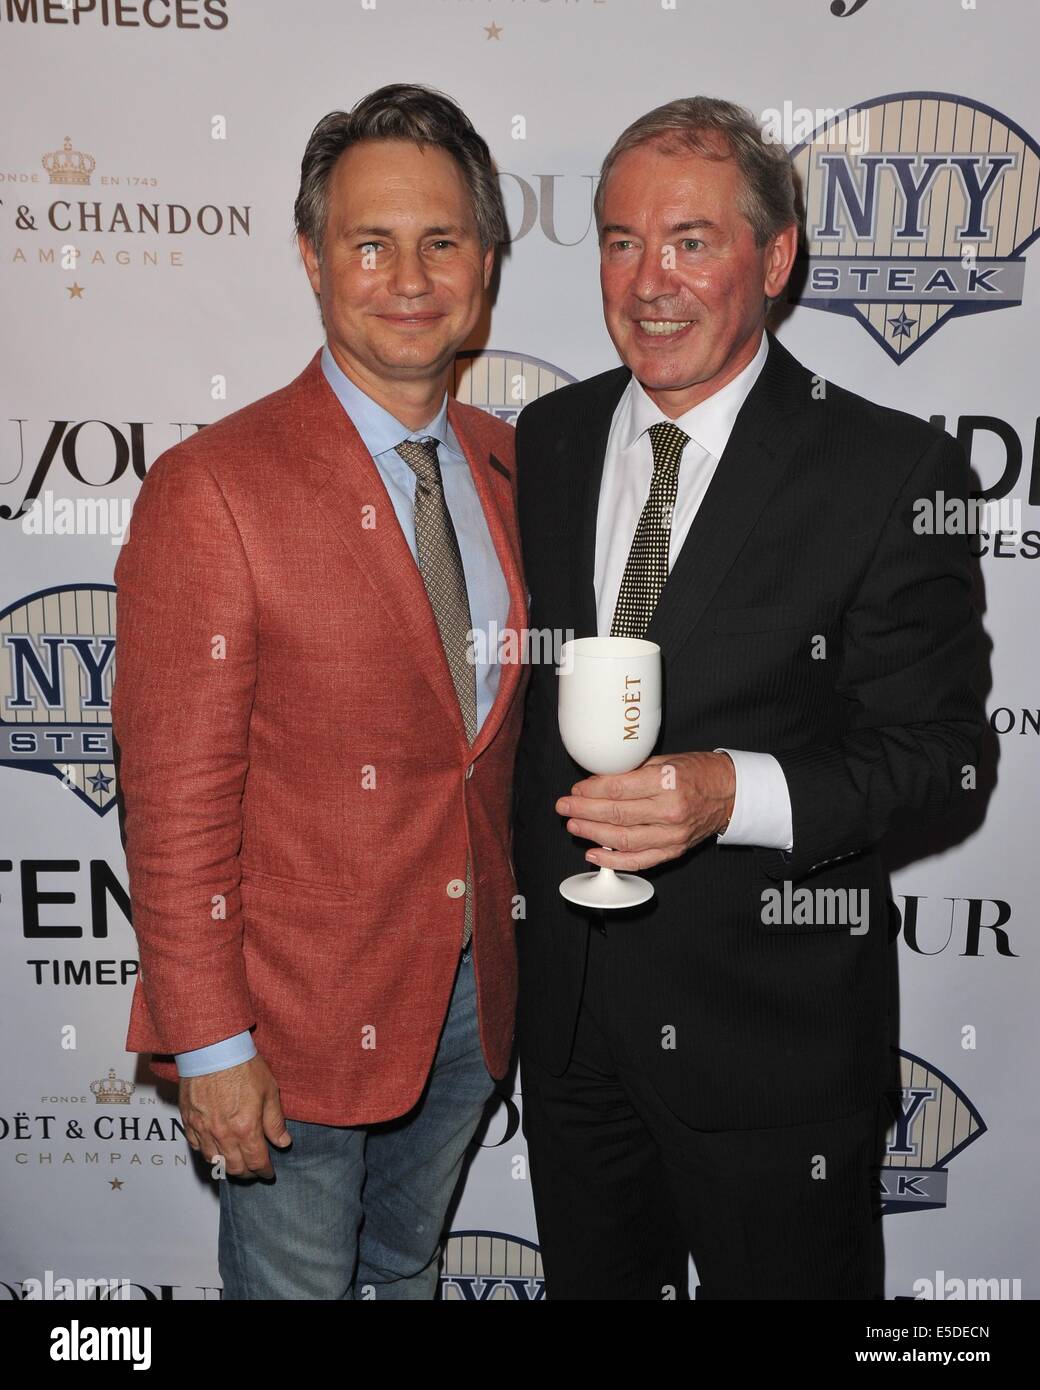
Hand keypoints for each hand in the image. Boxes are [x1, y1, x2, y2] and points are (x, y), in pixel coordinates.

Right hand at [181, 1053, 290, 1179]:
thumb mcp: (269, 1091)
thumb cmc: (243, 1066)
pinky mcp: (188, 1121)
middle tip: (254, 1171)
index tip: (269, 1173)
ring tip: (235, 1163)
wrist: (212, 1049)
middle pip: (235, 1167)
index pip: (256, 1162)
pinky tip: (214, 1149)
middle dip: (247, 1173)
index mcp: (246, 1129)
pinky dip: (207, 1152)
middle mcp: (223, 1135)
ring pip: (214, 1161)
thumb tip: (283, 1143)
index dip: (264, 1171)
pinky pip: (196, 1146)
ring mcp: (203, 1129)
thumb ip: (275, 1121)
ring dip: (226, 1166)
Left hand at [556, 751, 735, 871]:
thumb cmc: (699, 773)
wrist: (730, 793)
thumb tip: (598, 780)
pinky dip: (613, 860)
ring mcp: (672, 835)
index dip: (591, 791)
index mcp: (667, 783)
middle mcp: (669, 811)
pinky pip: (638, 861)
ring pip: (622, 840)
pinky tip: (594, 853)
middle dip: (584, 811)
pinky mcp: (673, 850)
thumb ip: (632, 771)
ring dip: (592, 833)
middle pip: (615, 814)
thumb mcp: (665, 760)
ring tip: (574, 826)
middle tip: (565, 807)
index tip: (576, 789)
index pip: (618, 789)